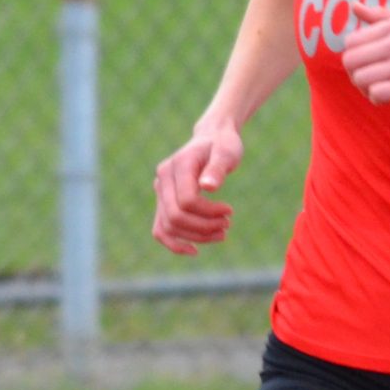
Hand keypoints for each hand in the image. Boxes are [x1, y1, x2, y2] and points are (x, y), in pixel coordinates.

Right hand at [152, 123, 243, 254]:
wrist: (212, 139)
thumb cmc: (223, 145)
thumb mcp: (227, 152)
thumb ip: (218, 167)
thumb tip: (208, 186)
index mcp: (177, 165)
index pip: (187, 201)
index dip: (208, 212)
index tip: (230, 211)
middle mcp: (163, 179)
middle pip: (175, 216)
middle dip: (203, 227)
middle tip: (227, 225)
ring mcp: (160, 191)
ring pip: (168, 226)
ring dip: (195, 237)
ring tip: (222, 233)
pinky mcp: (163, 202)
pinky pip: (161, 229)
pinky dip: (174, 244)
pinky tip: (194, 251)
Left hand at [339, 0, 389, 108]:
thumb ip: (382, 15)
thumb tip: (354, 6)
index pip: (350, 41)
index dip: (355, 56)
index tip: (369, 63)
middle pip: (350, 61)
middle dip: (355, 74)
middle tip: (372, 78)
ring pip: (360, 79)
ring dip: (365, 89)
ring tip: (380, 88)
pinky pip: (376, 94)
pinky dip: (377, 99)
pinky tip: (389, 97)